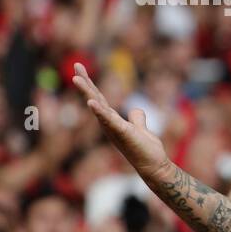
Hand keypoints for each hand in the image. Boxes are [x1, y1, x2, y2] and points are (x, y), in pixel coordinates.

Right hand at [71, 62, 170, 182]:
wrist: (154, 166)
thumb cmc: (145, 149)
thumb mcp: (140, 128)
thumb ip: (137, 118)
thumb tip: (135, 110)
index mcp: (112, 120)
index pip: (99, 98)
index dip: (90, 84)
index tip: (81, 69)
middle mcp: (109, 124)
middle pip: (95, 98)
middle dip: (86, 82)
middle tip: (77, 65)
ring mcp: (114, 128)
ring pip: (98, 107)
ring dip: (88, 92)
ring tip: (77, 79)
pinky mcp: (123, 133)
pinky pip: (110, 120)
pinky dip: (100, 111)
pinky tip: (91, 102)